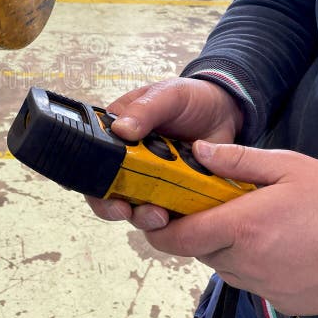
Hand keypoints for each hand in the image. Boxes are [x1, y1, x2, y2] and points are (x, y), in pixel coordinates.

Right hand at [86, 79, 242, 223]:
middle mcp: (128, 161)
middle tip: (126, 210)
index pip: (92, 160)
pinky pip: (166, 213)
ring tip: (159, 216)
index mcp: (117, 134)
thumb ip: (145, 109)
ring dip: (142, 217)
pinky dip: (170, 222)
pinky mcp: (174, 194)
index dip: (92, 181)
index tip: (104, 193)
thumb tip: (121, 130)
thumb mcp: (167, 95)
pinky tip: (179, 218)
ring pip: (135, 207)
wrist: (226, 112)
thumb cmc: (189, 99)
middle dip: (113, 207)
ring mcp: (150, 180)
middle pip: (108, 192)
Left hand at [139, 141, 317, 315]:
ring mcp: (259, 284)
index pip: (175, 237)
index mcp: (240, 227)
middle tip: (215, 203)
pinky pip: (245, 278)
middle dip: (196, 226)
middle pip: (195, 248)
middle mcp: (242, 261)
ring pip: (219, 263)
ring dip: (222, 243)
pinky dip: (246, 260)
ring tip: (251, 219)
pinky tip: (273, 242)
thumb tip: (199, 151)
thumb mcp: (288, 167)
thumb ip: (238, 160)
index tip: (159, 209)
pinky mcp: (275, 298)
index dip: (158, 226)